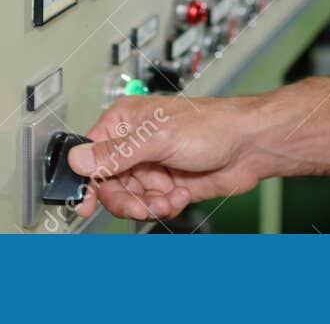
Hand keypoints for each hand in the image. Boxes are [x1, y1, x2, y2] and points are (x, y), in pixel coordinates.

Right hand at [69, 94, 270, 221]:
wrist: (251, 146)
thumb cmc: (212, 125)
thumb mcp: (157, 138)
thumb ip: (116, 153)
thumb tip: (79, 159)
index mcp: (126, 122)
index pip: (92, 154)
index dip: (88, 180)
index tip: (85, 204)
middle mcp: (137, 144)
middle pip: (109, 183)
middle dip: (125, 199)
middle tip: (140, 206)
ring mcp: (154, 166)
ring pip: (131, 198)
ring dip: (148, 204)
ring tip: (167, 198)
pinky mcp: (169, 184)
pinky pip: (153, 205)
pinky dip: (165, 205)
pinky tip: (180, 195)